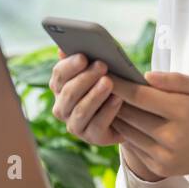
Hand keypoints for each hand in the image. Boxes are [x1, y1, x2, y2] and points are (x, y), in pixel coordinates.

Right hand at [48, 51, 165, 180]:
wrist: (129, 114)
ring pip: (81, 110)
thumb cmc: (112, 86)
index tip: (84, 56)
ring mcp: (75, 125)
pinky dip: (108, 111)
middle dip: (85, 78)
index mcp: (61, 87)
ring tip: (109, 82)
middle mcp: (63, 107)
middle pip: (68, 92)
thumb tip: (63, 49)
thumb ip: (85, 60)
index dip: (70, 65)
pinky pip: (97, 125)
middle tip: (102, 65)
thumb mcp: (101, 70)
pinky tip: (118, 99)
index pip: (58, 75)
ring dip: (95, 95)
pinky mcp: (92, 138)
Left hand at [106, 71, 188, 179]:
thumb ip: (176, 80)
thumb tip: (145, 76)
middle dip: (115, 100)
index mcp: (183, 112)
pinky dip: (127, 134)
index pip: (141, 96)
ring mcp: (165, 156)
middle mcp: (172, 136)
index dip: (120, 85)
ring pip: (128, 133)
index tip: (107, 75)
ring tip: (111, 103)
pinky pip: (134, 148)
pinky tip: (127, 122)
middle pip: (130, 115)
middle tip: (103, 87)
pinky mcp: (160, 168)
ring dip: (117, 117)